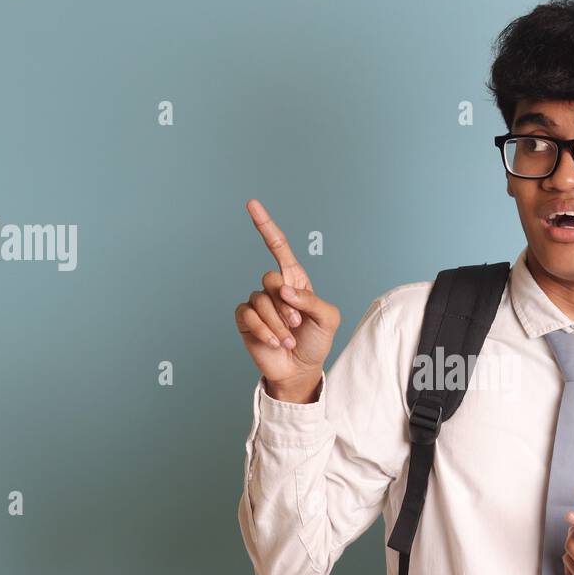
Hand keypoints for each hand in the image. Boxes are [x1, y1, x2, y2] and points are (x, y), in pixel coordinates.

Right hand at [235, 199, 340, 398]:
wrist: (300, 370)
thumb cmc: (316, 342)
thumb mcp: (328, 319)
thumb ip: (312, 300)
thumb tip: (284, 289)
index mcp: (295, 280)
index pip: (278, 248)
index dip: (265, 226)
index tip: (251, 204)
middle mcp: (275, 288)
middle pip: (270, 278)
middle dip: (287, 306)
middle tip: (298, 325)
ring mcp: (258, 303)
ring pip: (261, 301)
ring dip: (278, 325)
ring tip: (289, 339)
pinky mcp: (245, 320)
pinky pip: (249, 316)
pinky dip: (264, 331)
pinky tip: (274, 343)